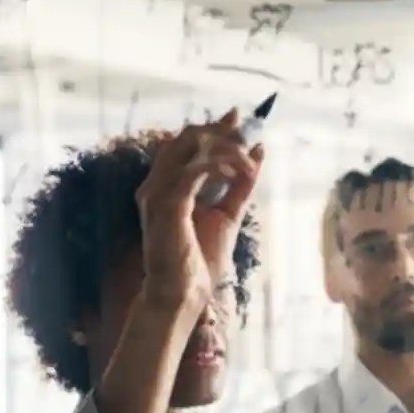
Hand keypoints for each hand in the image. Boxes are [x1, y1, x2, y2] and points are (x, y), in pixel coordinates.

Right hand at [133, 110, 263, 308]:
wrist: (183, 294)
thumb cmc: (199, 262)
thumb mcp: (228, 215)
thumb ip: (240, 185)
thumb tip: (257, 152)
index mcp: (166, 186)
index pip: (187, 143)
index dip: (215, 127)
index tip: (239, 118)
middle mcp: (156, 184)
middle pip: (188, 137)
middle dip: (222, 132)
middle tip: (248, 136)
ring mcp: (157, 192)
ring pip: (192, 147)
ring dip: (227, 149)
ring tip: (248, 164)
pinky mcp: (166, 203)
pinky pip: (195, 170)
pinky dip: (221, 166)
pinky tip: (239, 175)